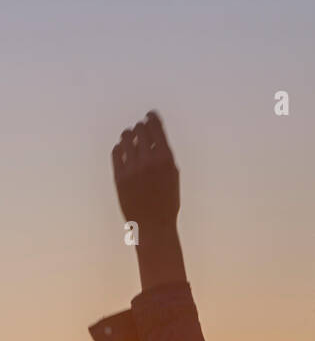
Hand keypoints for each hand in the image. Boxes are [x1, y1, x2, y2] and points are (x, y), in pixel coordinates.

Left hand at [112, 111, 179, 226]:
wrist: (154, 226)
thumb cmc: (167, 202)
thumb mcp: (173, 175)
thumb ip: (163, 154)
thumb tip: (152, 135)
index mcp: (166, 159)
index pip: (156, 128)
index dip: (152, 117)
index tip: (149, 115)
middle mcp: (149, 161)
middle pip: (140, 130)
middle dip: (140, 128)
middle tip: (140, 130)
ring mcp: (132, 168)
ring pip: (125, 138)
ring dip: (128, 136)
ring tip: (130, 139)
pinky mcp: (119, 176)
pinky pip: (116, 152)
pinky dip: (120, 148)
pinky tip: (123, 151)